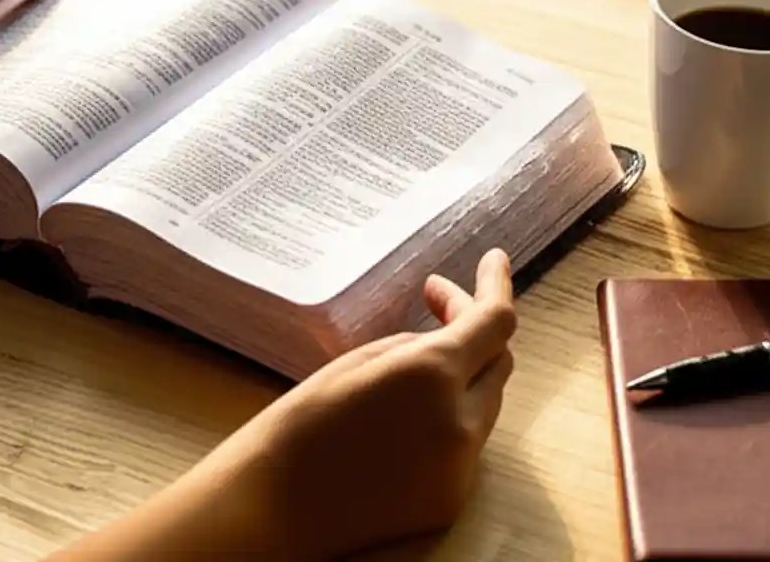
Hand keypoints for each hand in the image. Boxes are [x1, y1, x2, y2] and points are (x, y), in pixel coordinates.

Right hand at [54, 250, 518, 560]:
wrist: (272, 508)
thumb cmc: (299, 426)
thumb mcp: (357, 362)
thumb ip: (415, 345)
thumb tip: (446, 338)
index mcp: (433, 375)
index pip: (496, 321)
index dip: (497, 285)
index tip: (493, 261)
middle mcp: (461, 423)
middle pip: (497, 363)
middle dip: (473, 330)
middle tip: (435, 306)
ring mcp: (461, 468)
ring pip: (484, 405)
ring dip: (463, 377)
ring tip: (412, 365)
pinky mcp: (450, 501)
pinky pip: (466, 448)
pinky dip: (449, 422)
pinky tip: (406, 419)